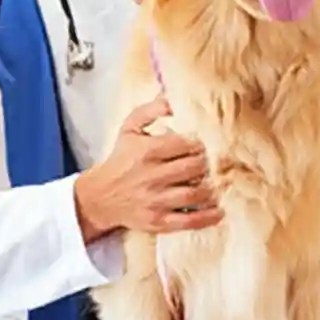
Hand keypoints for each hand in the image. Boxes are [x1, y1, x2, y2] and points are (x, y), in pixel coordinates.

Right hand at [75, 96, 223, 242]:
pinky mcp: (158, 221)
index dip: (202, 144)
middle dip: (209, 165)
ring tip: (220, 184)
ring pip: (195, 194)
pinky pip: (188, 220)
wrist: (99, 197)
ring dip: (212, 189)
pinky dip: (207, 217)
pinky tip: (219, 211)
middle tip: (219, 163)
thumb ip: (150, 110)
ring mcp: (156, 200)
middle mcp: (153, 175)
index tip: (209, 145)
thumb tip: (172, 97)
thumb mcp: (129, 129)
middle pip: (195, 168)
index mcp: (148, 150)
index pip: (187, 144)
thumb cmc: (120, 160)